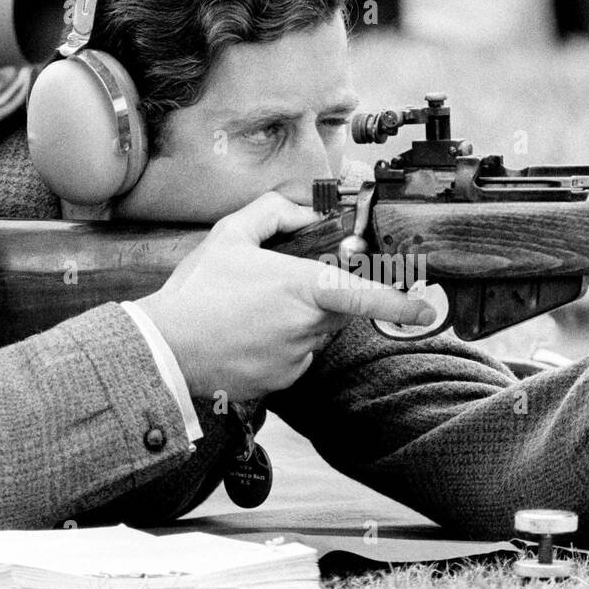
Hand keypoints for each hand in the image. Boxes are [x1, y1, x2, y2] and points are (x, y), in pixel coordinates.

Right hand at [138, 193, 435, 400]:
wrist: (165, 349)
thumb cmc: (197, 291)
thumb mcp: (230, 235)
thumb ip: (273, 212)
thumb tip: (306, 208)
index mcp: (302, 287)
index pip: (364, 296)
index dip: (398, 304)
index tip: (423, 309)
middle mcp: (307, 325)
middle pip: (337, 310)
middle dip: (321, 297)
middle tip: (278, 289)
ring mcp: (297, 356)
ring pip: (317, 334)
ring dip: (299, 321)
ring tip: (252, 313)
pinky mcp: (284, 380)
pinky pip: (298, 357)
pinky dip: (282, 346)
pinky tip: (249, 336)